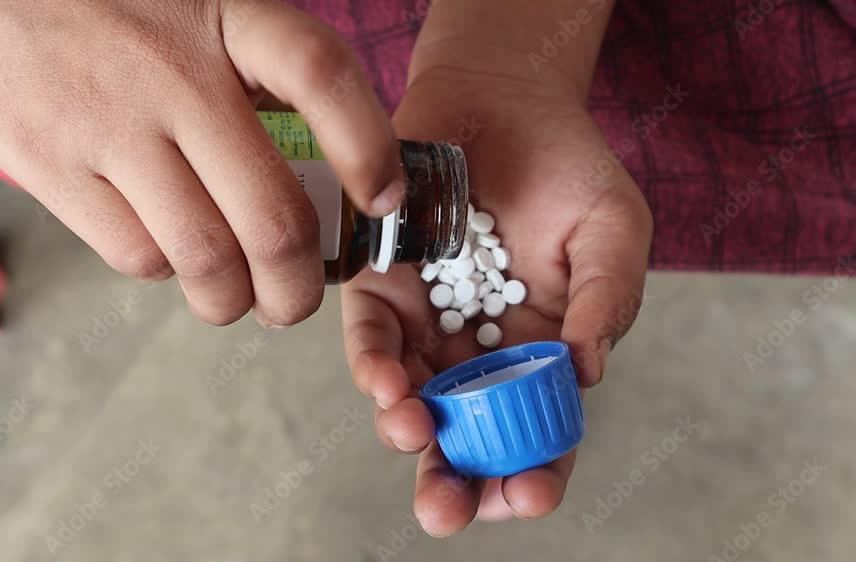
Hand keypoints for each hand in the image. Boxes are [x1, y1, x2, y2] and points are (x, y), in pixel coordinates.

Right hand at [0, 0, 403, 325]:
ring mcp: (110, 124)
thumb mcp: (196, 3)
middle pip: (270, 215)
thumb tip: (320, 171)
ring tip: (233, 297)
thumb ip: (253, 69)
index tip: (384, 200)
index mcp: (226, 13)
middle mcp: (174, 72)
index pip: (320, 75)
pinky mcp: (51, 165)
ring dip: (230, 298)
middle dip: (296, 287)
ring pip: (203, 256)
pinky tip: (165, 250)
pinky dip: (164, 271)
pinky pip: (134, 254)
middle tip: (293, 302)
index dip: (368, 148)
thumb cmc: (106, 0)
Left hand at [342, 66, 652, 534]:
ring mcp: (428, 324)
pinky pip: (372, 337)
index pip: (538, 433)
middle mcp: (479, 354)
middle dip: (454, 481)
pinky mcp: (382, 286)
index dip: (534, 472)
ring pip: (411, 399)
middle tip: (447, 508)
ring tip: (414, 435)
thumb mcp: (613, 231)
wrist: (505, 100)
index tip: (529, 493)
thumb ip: (605, 298)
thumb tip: (584, 373)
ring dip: (408, 429)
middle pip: (465, 436)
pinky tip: (387, 384)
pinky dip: (375, 364)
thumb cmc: (567, 171)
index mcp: (542, 356)